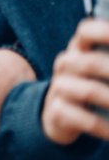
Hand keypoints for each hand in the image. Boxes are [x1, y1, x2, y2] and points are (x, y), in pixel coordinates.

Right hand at [42, 19, 108, 144]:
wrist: (59, 115)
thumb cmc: (90, 84)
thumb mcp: (99, 68)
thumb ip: (108, 60)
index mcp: (78, 48)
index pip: (86, 32)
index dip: (104, 32)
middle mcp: (66, 65)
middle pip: (91, 63)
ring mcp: (59, 88)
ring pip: (89, 91)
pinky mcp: (57, 112)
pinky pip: (87, 120)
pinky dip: (107, 127)